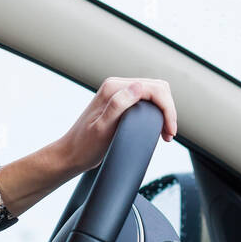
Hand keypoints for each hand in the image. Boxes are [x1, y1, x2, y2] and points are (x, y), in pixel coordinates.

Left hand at [56, 77, 177, 177]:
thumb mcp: (102, 128)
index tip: (170, 130)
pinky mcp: (120, 102)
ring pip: (154, 94)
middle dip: (168, 110)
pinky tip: (157, 127)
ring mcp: (118, 93)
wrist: (71, 155)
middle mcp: (116, 86)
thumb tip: (138, 88)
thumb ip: (118, 105)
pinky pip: (146, 101)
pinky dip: (156, 112)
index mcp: (113, 88)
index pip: (153, 88)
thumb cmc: (84, 146)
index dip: (167, 109)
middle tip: (169, 134)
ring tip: (166, 133)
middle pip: (157, 88)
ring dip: (164, 111)